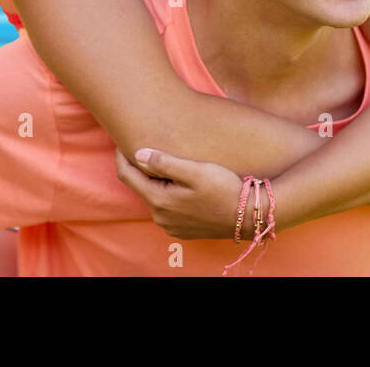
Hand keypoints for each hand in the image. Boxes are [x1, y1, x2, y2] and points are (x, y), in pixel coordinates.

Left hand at [114, 147, 245, 239]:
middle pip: (140, 187)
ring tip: (167, 163)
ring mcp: (171, 226)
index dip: (121, 156)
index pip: (127, 176)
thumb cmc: (224, 188)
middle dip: (141, 168)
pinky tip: (181, 184)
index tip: (121, 140)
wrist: (248, 215)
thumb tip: (138, 153)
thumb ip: (164, 162)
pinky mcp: (182, 230)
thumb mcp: (196, 170)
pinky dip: (167, 194)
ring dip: (156, 181)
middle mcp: (160, 217)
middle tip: (147, 146)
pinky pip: (166, 209)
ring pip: (154, 198)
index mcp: (159, 201)